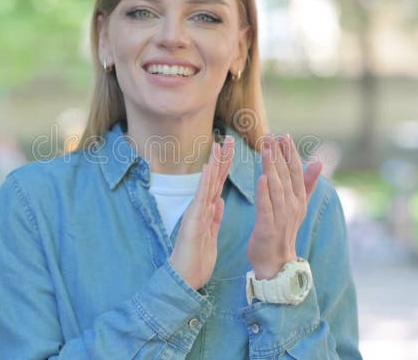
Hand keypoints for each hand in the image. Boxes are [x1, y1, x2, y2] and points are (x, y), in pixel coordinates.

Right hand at [169, 136, 234, 289]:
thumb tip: (219, 201)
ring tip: (218, 146)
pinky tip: (208, 168)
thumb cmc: (196, 259)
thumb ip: (214, 217)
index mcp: (208, 211)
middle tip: (227, 139)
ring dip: (213, 164)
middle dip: (221, 159)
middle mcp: (201, 208)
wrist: (186, 277)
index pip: (218, 185)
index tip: (231, 150)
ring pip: (206, 184)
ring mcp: (196, 212)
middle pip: (213, 179)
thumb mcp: (210, 235)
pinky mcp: (193, 220)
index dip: (225, 167)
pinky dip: (204, 182)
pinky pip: (201, 198)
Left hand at [248, 134, 321, 279]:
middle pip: (286, 176)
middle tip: (270, 136)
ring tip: (265, 150)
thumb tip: (319, 162)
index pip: (296, 172)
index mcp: (299, 200)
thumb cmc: (283, 231)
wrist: (277, 263)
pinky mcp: (268, 228)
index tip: (284, 136)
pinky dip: (264, 193)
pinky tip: (261, 178)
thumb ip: (307, 184)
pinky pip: (266, 208)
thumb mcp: (298, 206)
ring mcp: (281, 217)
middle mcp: (293, 206)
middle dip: (278, 155)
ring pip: (276, 188)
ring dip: (271, 167)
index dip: (290, 153)